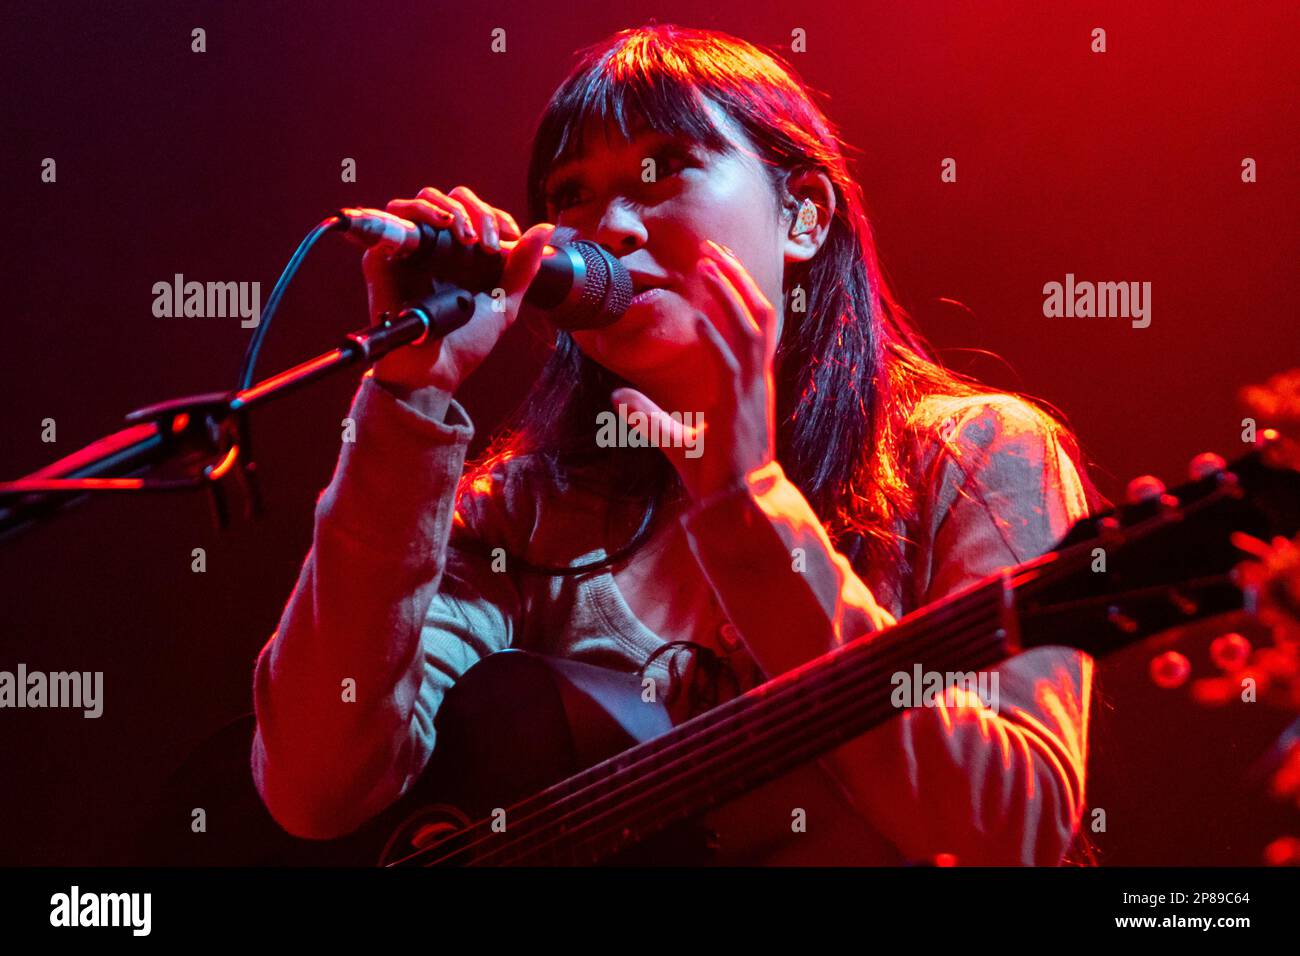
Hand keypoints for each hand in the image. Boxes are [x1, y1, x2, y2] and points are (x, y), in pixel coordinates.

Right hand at [364, 185, 554, 396]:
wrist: (435, 371)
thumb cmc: (466, 342)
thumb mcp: (504, 304)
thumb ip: (523, 268)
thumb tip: (544, 229)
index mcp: (457, 254)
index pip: (470, 210)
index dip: (491, 215)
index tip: (508, 238)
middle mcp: (430, 249)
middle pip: (441, 198)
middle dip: (469, 209)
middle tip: (484, 243)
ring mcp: (405, 255)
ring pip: (413, 204)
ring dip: (441, 208)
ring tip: (461, 232)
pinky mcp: (381, 265)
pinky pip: (386, 227)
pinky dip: (410, 218)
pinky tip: (435, 230)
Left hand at [612, 239, 777, 501]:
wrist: (737, 504)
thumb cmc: (713, 473)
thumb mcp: (673, 437)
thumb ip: (647, 414)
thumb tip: (617, 394)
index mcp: (752, 381)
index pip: (754, 322)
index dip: (739, 289)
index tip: (717, 262)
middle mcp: (758, 379)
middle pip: (759, 312)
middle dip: (737, 277)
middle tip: (712, 247)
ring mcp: (752, 391)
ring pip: (752, 327)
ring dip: (730, 293)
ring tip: (708, 264)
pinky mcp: (739, 407)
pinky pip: (730, 362)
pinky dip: (714, 335)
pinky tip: (696, 314)